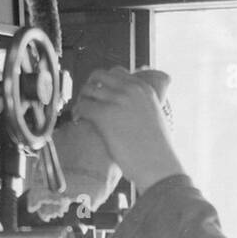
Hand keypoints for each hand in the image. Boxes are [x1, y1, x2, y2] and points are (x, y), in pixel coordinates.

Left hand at [73, 67, 183, 191]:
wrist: (158, 165)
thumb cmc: (158, 150)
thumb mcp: (155, 117)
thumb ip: (143, 105)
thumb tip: (129, 109)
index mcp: (144, 88)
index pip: (117, 72)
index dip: (104, 82)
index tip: (100, 94)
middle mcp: (130, 90)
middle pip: (99, 75)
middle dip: (90, 86)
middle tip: (87, 101)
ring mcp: (117, 101)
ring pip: (88, 90)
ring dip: (82, 100)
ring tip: (81, 113)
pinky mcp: (105, 115)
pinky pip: (83, 105)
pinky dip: (77, 112)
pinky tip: (78, 120)